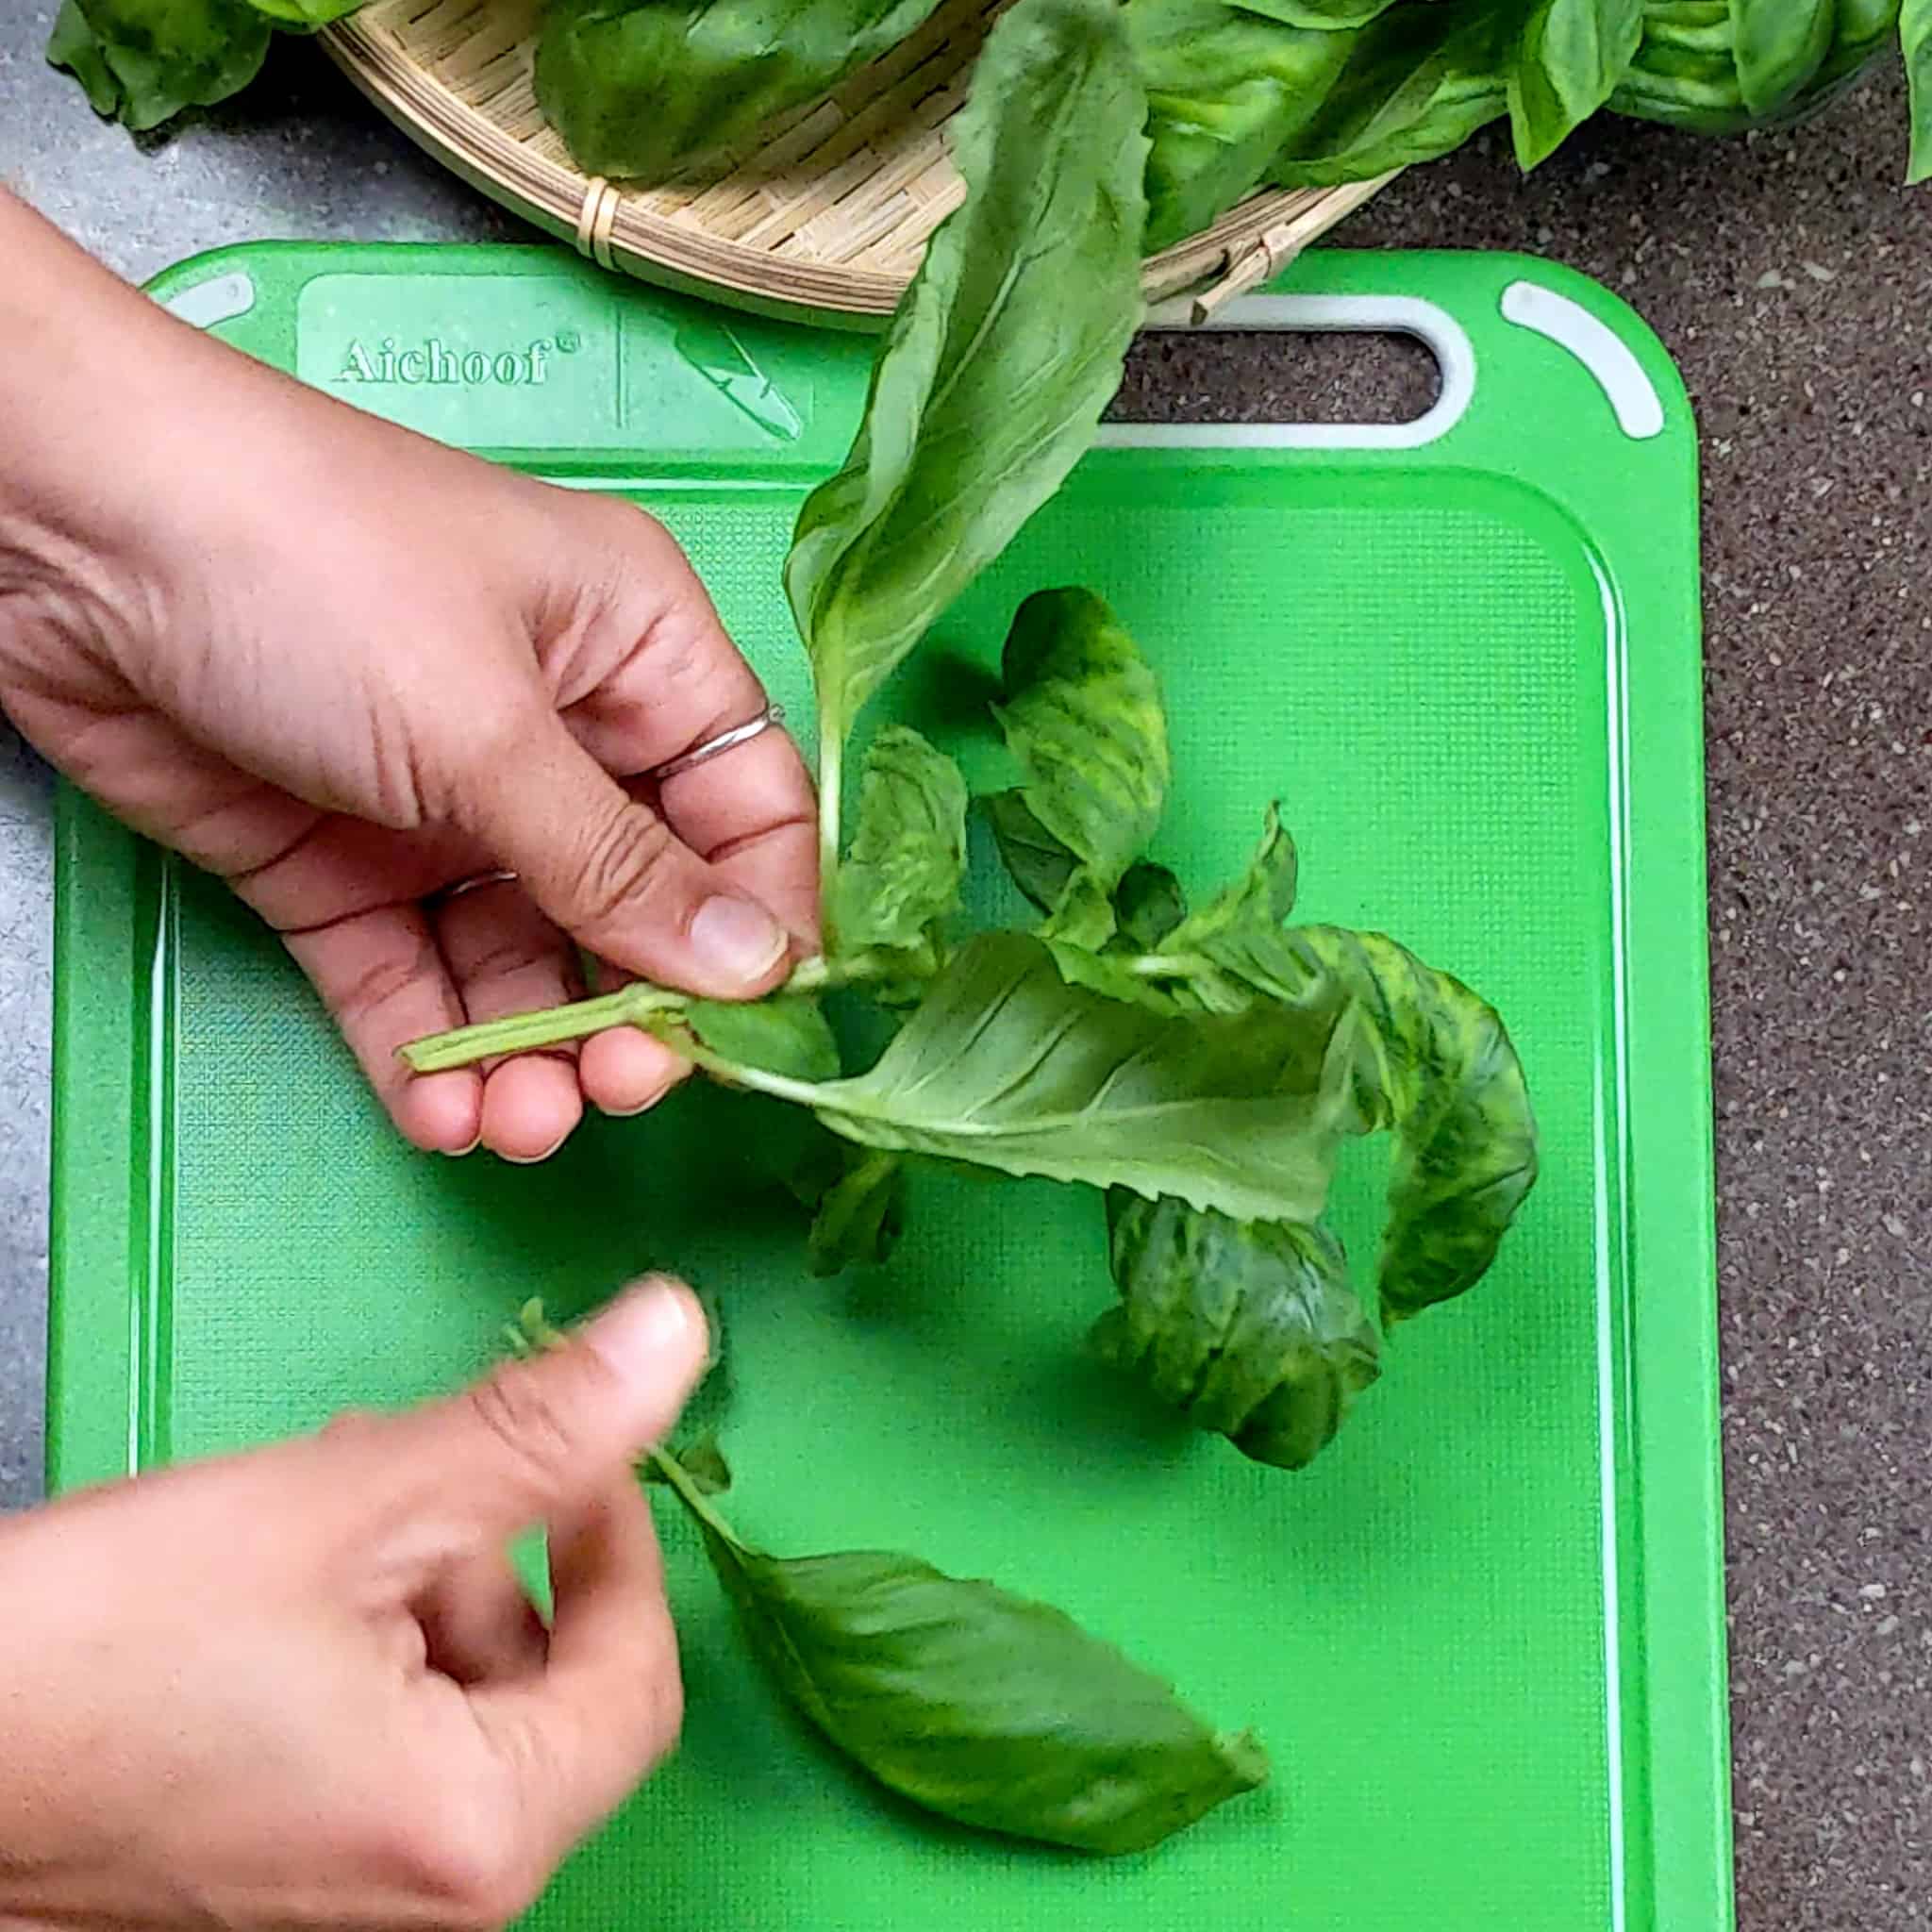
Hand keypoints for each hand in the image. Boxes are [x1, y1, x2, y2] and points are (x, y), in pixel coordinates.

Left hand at [0, 191, 817, 1160]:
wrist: (57, 529)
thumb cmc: (311, 565)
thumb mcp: (485, 721)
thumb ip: (614, 864)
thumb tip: (755, 968)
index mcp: (633, 653)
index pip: (745, 808)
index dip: (759, 923)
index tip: (750, 1031)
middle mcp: (556, 736)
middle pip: (638, 908)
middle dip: (632, 1010)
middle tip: (613, 1088)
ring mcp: (447, 808)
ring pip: (524, 963)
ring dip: (529, 1054)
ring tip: (514, 1124)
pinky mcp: (339, 868)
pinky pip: (410, 979)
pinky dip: (430, 1052)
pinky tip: (443, 1114)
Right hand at [0, 1277, 708, 1931]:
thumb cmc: (107, 1644)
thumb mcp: (358, 1505)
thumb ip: (535, 1428)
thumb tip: (672, 1335)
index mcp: (477, 1831)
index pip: (637, 1684)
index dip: (626, 1547)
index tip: (587, 1453)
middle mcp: (429, 1891)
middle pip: (546, 1691)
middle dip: (503, 1555)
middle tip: (427, 1457)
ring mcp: (347, 1882)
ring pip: (459, 1702)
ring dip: (430, 1579)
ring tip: (344, 1490)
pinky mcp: (277, 1857)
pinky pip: (379, 1736)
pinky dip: (369, 1635)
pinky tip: (298, 1559)